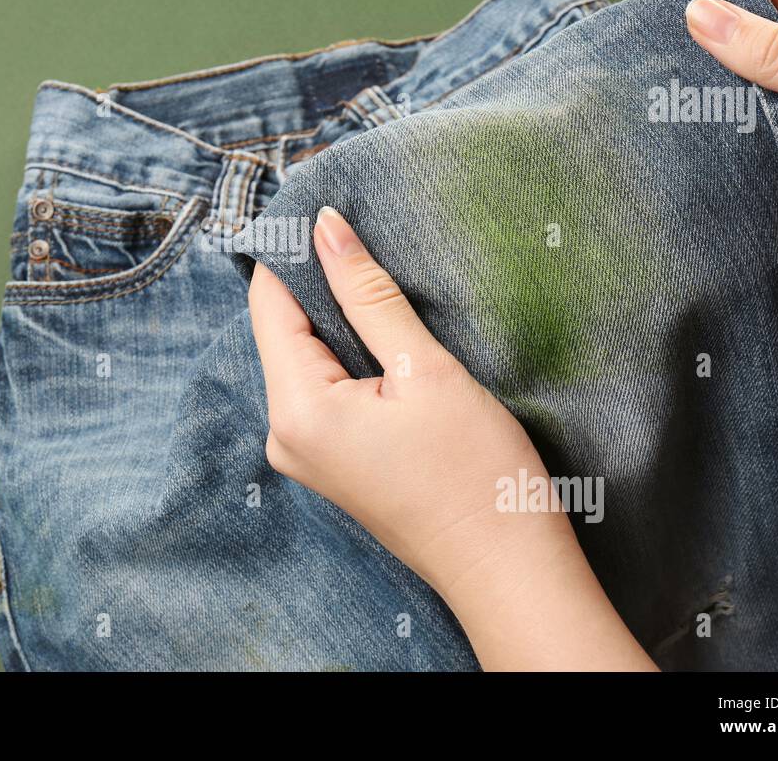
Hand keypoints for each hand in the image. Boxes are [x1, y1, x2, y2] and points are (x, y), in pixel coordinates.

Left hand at [248, 206, 654, 669]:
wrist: (507, 569)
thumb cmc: (476, 475)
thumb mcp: (424, 370)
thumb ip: (368, 294)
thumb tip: (326, 229)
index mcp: (296, 410)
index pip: (270, 305)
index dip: (294, 253)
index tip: (324, 208)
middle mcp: (284, 435)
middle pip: (284, 331)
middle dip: (320, 284)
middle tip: (364, 236)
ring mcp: (305, 454)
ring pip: (307, 359)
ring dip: (340, 320)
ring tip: (383, 282)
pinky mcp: (332, 463)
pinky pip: (324, 389)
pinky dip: (349, 357)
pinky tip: (386, 337)